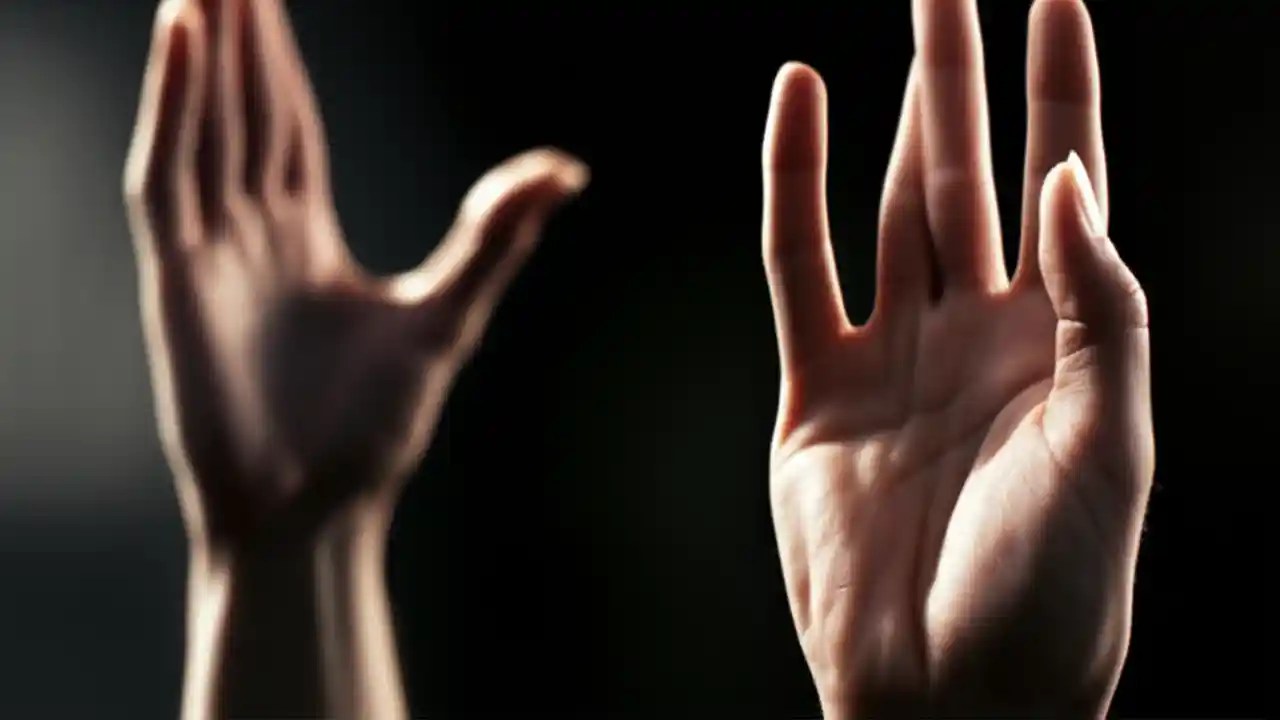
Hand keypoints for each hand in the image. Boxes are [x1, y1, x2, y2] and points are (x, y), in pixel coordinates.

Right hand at [124, 1, 585, 717]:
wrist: (317, 511)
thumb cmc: (373, 432)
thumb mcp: (447, 316)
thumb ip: (497, 238)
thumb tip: (569, 169)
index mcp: (303, 238)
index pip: (287, 126)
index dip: (276, 60)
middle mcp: (250, 235)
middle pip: (241, 111)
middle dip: (236, 35)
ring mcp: (208, 255)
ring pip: (202, 127)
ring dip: (202, 52)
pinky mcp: (175, 282)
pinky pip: (168, 176)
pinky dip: (171, 108)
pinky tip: (180, 41)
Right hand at [763, 1, 1151, 716]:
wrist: (946, 699)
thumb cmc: (1052, 594)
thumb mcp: (1111, 447)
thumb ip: (1098, 308)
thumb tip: (1067, 180)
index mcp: (1060, 342)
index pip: (1068, 183)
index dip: (1065, 87)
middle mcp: (976, 331)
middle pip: (973, 172)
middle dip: (967, 72)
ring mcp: (892, 355)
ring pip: (893, 201)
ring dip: (896, 107)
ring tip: (903, 19)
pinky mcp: (814, 388)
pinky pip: (798, 265)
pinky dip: (791, 182)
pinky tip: (795, 103)